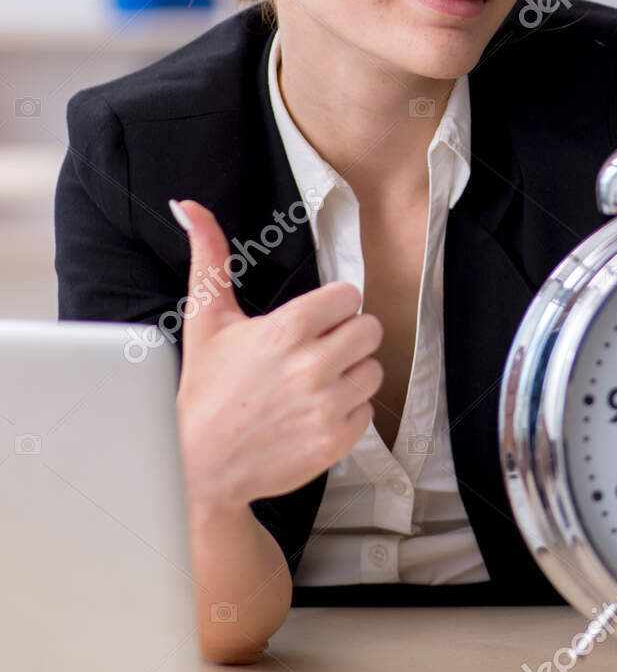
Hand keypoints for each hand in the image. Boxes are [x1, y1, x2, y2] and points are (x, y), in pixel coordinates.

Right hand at [171, 198, 384, 508]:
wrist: (199, 466)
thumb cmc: (205, 389)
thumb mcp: (206, 320)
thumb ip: (209, 256)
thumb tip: (189, 206)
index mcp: (287, 329)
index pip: (349, 296)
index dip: (330, 309)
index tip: (309, 324)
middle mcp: (312, 366)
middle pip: (370, 329)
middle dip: (345, 338)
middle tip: (314, 352)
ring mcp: (327, 406)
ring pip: (373, 369)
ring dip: (349, 374)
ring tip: (312, 384)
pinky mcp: (336, 440)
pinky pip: (368, 410)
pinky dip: (347, 411)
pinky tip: (313, 412)